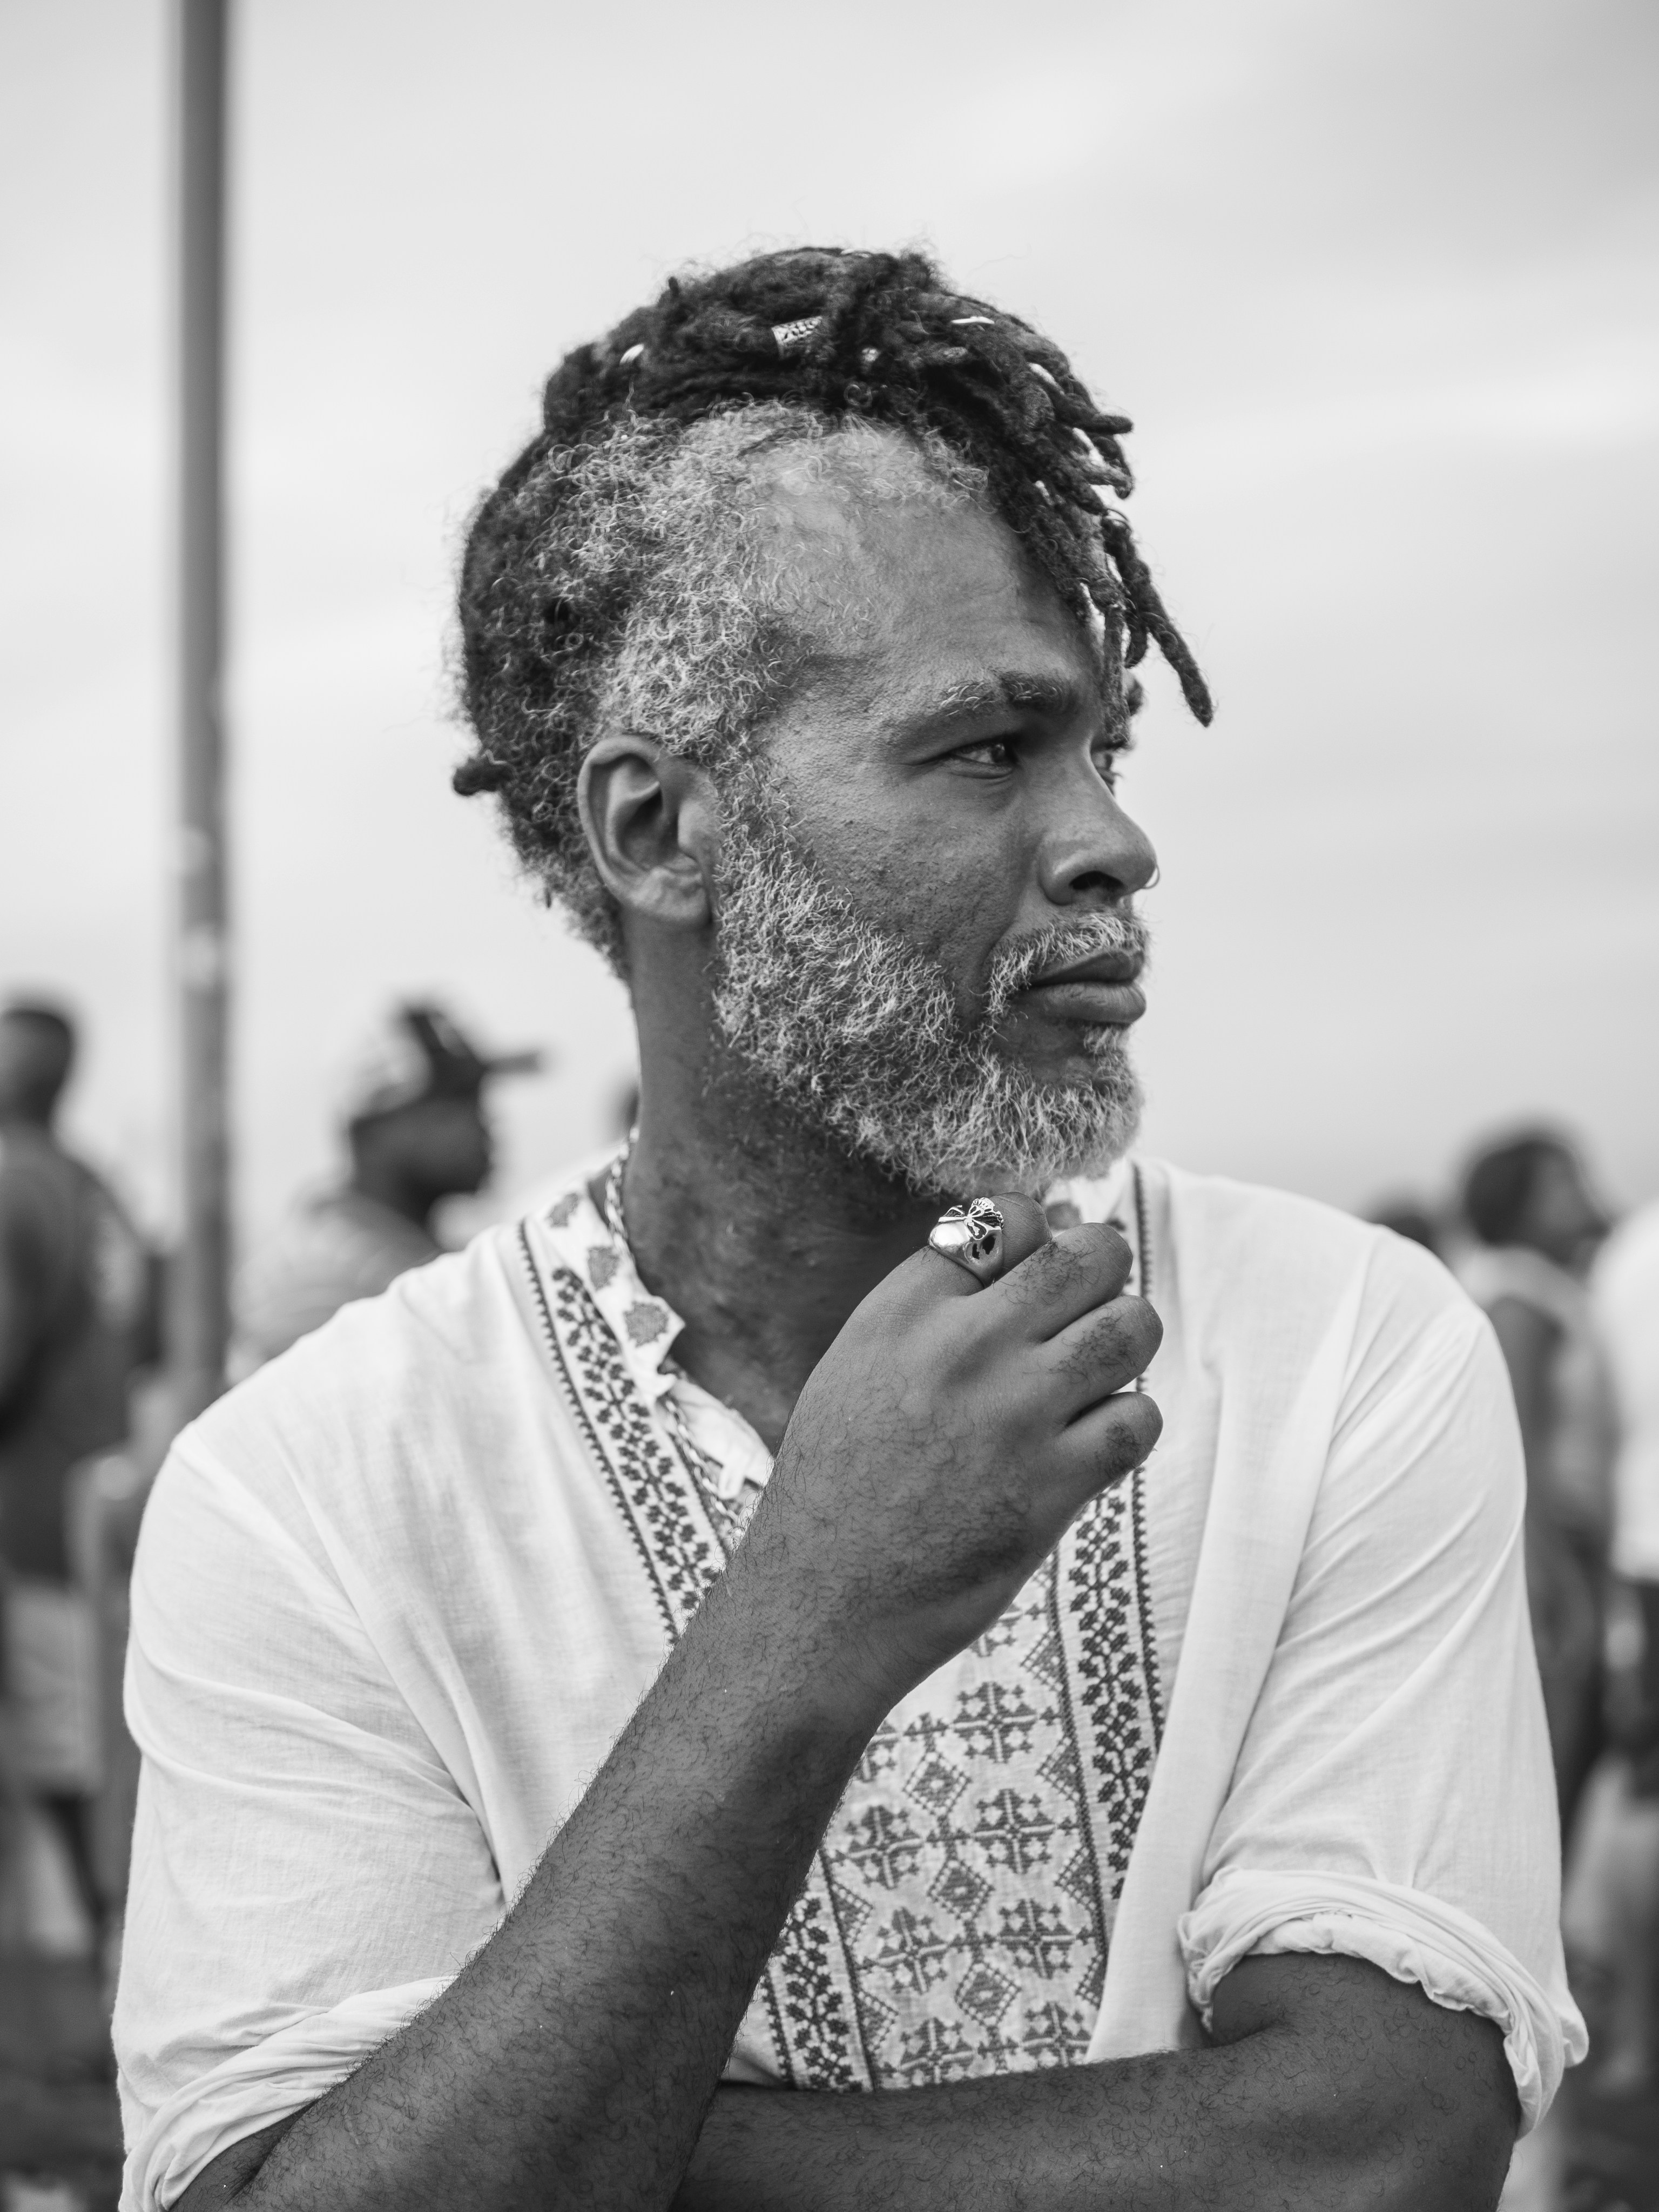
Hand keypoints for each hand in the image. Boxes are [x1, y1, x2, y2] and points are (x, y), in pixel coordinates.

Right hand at [736, 1194, 1161, 1711]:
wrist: (820, 1604)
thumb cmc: (838, 1482)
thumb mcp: (856, 1362)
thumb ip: (934, 1302)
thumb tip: (1036, 1234)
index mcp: (904, 1311)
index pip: (1012, 1218)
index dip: (1038, 1240)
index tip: (1029, 1282)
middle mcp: (962, 1348)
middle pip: (1088, 1256)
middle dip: (1102, 1275)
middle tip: (1084, 1313)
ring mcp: (1013, 1416)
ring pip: (1132, 1327)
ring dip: (1124, 1344)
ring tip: (1094, 1374)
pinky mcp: (1052, 1488)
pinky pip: (1138, 1418)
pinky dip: (1127, 1425)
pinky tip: (1089, 1442)